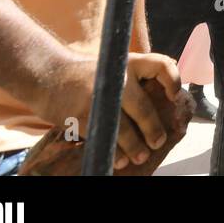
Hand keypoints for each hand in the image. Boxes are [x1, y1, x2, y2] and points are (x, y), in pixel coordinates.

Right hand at [32, 51, 180, 170]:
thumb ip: (135, 78)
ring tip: (141, 156)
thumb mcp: (114, 66)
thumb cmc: (87, 75)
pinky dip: (114, 152)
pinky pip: (105, 137)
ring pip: (125, 127)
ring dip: (135, 146)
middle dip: (153, 129)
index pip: (161, 65)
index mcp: (130, 62)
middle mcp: (118, 78)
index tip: (175, 96)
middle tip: (159, 142)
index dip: (172, 80)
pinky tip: (119, 160)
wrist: (48, 75)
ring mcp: (100, 97)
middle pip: (143, 107)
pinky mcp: (83, 115)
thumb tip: (164, 100)